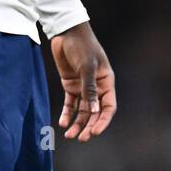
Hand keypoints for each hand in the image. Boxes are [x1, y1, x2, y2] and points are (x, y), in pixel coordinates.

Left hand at [50, 22, 116, 141]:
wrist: (65, 32)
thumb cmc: (81, 46)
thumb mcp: (86, 67)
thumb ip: (89, 89)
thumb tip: (93, 112)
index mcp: (106, 82)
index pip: (108, 107)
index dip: (103, 121)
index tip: (95, 132)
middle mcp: (96, 87)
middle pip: (94, 112)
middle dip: (89, 126)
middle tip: (81, 138)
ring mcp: (83, 87)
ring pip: (82, 111)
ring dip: (77, 123)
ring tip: (69, 135)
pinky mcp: (70, 85)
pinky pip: (70, 104)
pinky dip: (67, 114)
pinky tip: (63, 123)